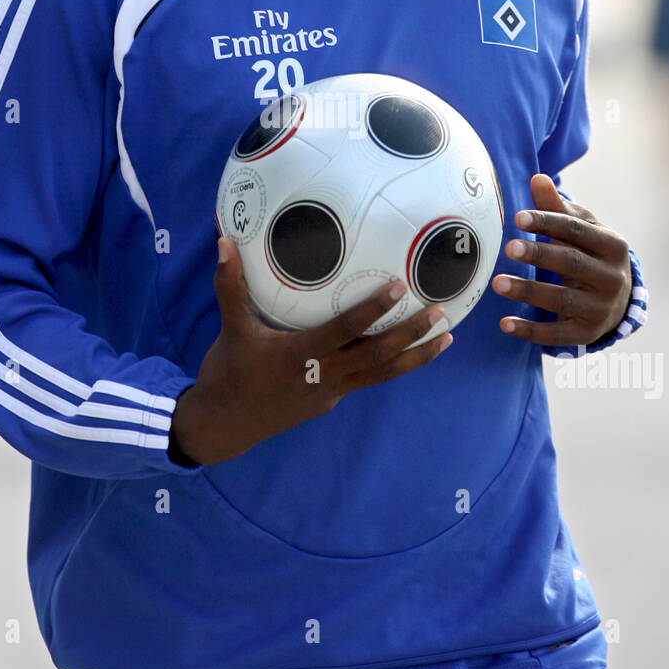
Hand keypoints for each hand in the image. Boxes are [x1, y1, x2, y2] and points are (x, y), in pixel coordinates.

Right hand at [170, 237, 452, 463]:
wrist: (222, 427)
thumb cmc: (226, 373)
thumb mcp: (230, 328)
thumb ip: (230, 285)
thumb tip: (223, 240)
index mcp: (300, 355)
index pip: (346, 330)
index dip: (373, 310)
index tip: (399, 288)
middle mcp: (323, 376)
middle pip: (378, 355)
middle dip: (412, 335)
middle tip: (440, 312)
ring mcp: (330, 392)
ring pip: (383, 374)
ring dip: (416, 356)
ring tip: (447, 338)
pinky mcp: (330, 401)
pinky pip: (368, 380)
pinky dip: (392, 366)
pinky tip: (408, 351)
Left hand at [491, 173, 631, 345]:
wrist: (619, 301)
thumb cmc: (591, 254)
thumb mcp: (582, 230)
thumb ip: (557, 208)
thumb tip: (537, 178)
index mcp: (612, 245)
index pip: (577, 231)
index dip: (548, 223)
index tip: (518, 218)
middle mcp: (612, 277)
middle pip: (572, 263)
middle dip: (539, 255)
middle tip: (508, 248)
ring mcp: (601, 308)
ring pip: (562, 300)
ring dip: (529, 291)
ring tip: (498, 283)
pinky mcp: (587, 333)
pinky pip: (558, 335)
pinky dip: (530, 331)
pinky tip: (505, 324)